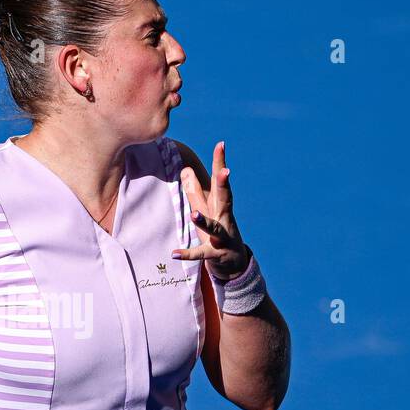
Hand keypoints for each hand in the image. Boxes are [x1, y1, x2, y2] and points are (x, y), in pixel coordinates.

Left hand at [172, 140, 249, 278]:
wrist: (235, 265)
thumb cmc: (219, 233)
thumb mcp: (206, 211)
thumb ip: (195, 191)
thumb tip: (185, 169)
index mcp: (220, 206)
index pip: (219, 182)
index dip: (220, 163)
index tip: (221, 144)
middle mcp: (224, 218)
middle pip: (224, 199)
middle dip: (224, 185)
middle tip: (225, 171)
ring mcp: (221, 237)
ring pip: (213, 228)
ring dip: (203, 221)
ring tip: (193, 214)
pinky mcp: (215, 254)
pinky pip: (200, 254)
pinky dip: (188, 254)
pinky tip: (174, 253)